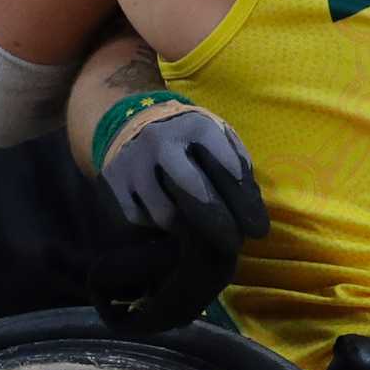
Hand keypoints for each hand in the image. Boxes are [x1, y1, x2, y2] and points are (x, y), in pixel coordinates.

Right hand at [89, 104, 269, 331]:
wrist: (133, 123)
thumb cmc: (188, 140)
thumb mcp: (216, 137)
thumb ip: (235, 163)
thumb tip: (250, 205)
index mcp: (195, 126)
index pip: (227, 165)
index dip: (244, 201)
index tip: (257, 229)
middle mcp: (162, 141)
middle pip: (194, 190)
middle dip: (218, 224)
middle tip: (234, 246)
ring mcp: (134, 162)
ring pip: (165, 214)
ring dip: (185, 231)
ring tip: (198, 239)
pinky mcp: (113, 183)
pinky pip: (138, 221)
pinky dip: (154, 230)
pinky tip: (166, 230)